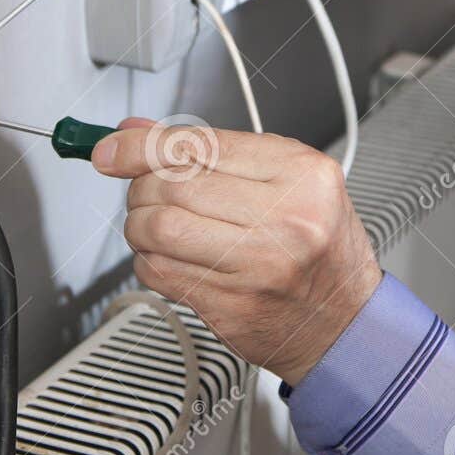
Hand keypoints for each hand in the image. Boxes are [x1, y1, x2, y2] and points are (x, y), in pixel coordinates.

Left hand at [92, 118, 381, 384]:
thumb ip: (212, 151)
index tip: (110, 150)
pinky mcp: (232, 307)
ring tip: (158, 225)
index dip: (139, 146)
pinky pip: (159, 272)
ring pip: (158, 229)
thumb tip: (134, 133)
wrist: (344, 320)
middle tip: (150, 193)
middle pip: (172, 185)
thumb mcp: (285, 179)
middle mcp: (285, 217)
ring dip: (140, 225)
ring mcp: (258, 267)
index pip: (198, 144)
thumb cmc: (317, 245)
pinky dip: (149, 260)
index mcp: (302, 174)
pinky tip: (172, 257)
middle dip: (142, 186)